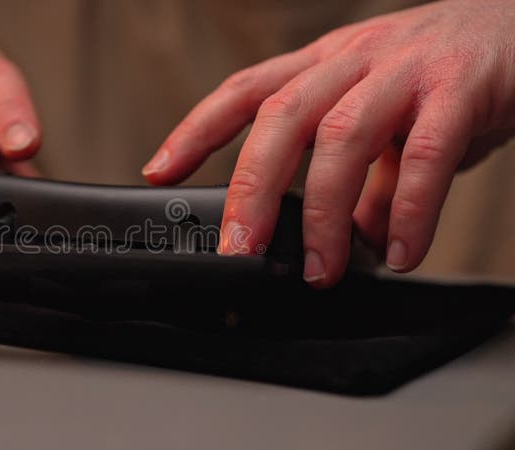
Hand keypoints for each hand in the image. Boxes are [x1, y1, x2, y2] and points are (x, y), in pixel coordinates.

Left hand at [143, 0, 514, 286]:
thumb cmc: (444, 74)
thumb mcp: (386, 122)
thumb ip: (364, 180)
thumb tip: (349, 237)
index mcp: (325, 64)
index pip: (246, 91)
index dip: (197, 129)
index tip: (159, 171)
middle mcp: (354, 60)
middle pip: (282, 117)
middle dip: (251, 188)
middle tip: (238, 250)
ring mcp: (404, 70)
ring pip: (342, 136)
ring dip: (323, 211)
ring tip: (321, 269)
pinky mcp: (460, 88)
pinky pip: (425, 153)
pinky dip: (408, 209)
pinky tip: (401, 251)